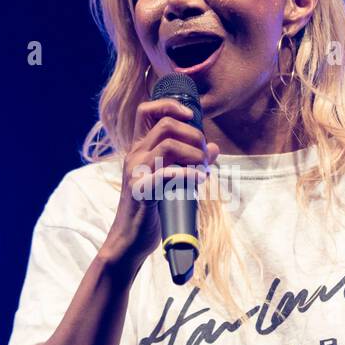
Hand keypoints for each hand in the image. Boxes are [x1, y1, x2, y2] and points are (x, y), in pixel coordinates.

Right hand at [100, 97, 218, 271]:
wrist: (131, 239)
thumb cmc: (152, 209)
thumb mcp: (172, 180)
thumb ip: (190, 162)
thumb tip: (213, 148)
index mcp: (140, 149)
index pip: (147, 111)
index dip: (170, 105)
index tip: (191, 117)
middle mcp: (135, 155)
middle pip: (165, 125)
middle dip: (192, 134)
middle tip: (203, 154)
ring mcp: (136, 172)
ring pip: (168, 146)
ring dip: (193, 154)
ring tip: (203, 169)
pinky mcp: (141, 191)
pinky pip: (166, 175)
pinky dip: (187, 175)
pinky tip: (199, 180)